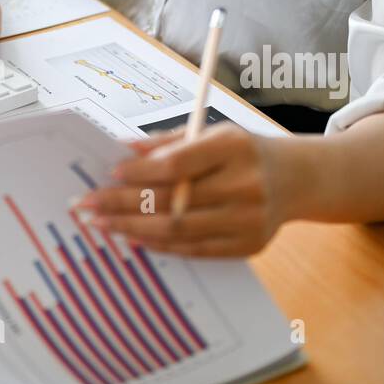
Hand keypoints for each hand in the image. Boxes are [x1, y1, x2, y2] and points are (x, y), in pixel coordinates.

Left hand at [75, 126, 296, 257]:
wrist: (295, 178)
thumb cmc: (243, 151)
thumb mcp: (213, 133)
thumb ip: (169, 141)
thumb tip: (123, 149)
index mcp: (234, 148)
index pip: (177, 165)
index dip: (140, 171)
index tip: (109, 173)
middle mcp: (245, 185)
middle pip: (172, 201)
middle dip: (122, 204)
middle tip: (87, 204)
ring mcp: (249, 220)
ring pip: (179, 231)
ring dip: (133, 228)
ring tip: (102, 224)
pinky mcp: (248, 246)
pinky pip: (195, 250)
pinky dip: (160, 244)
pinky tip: (134, 237)